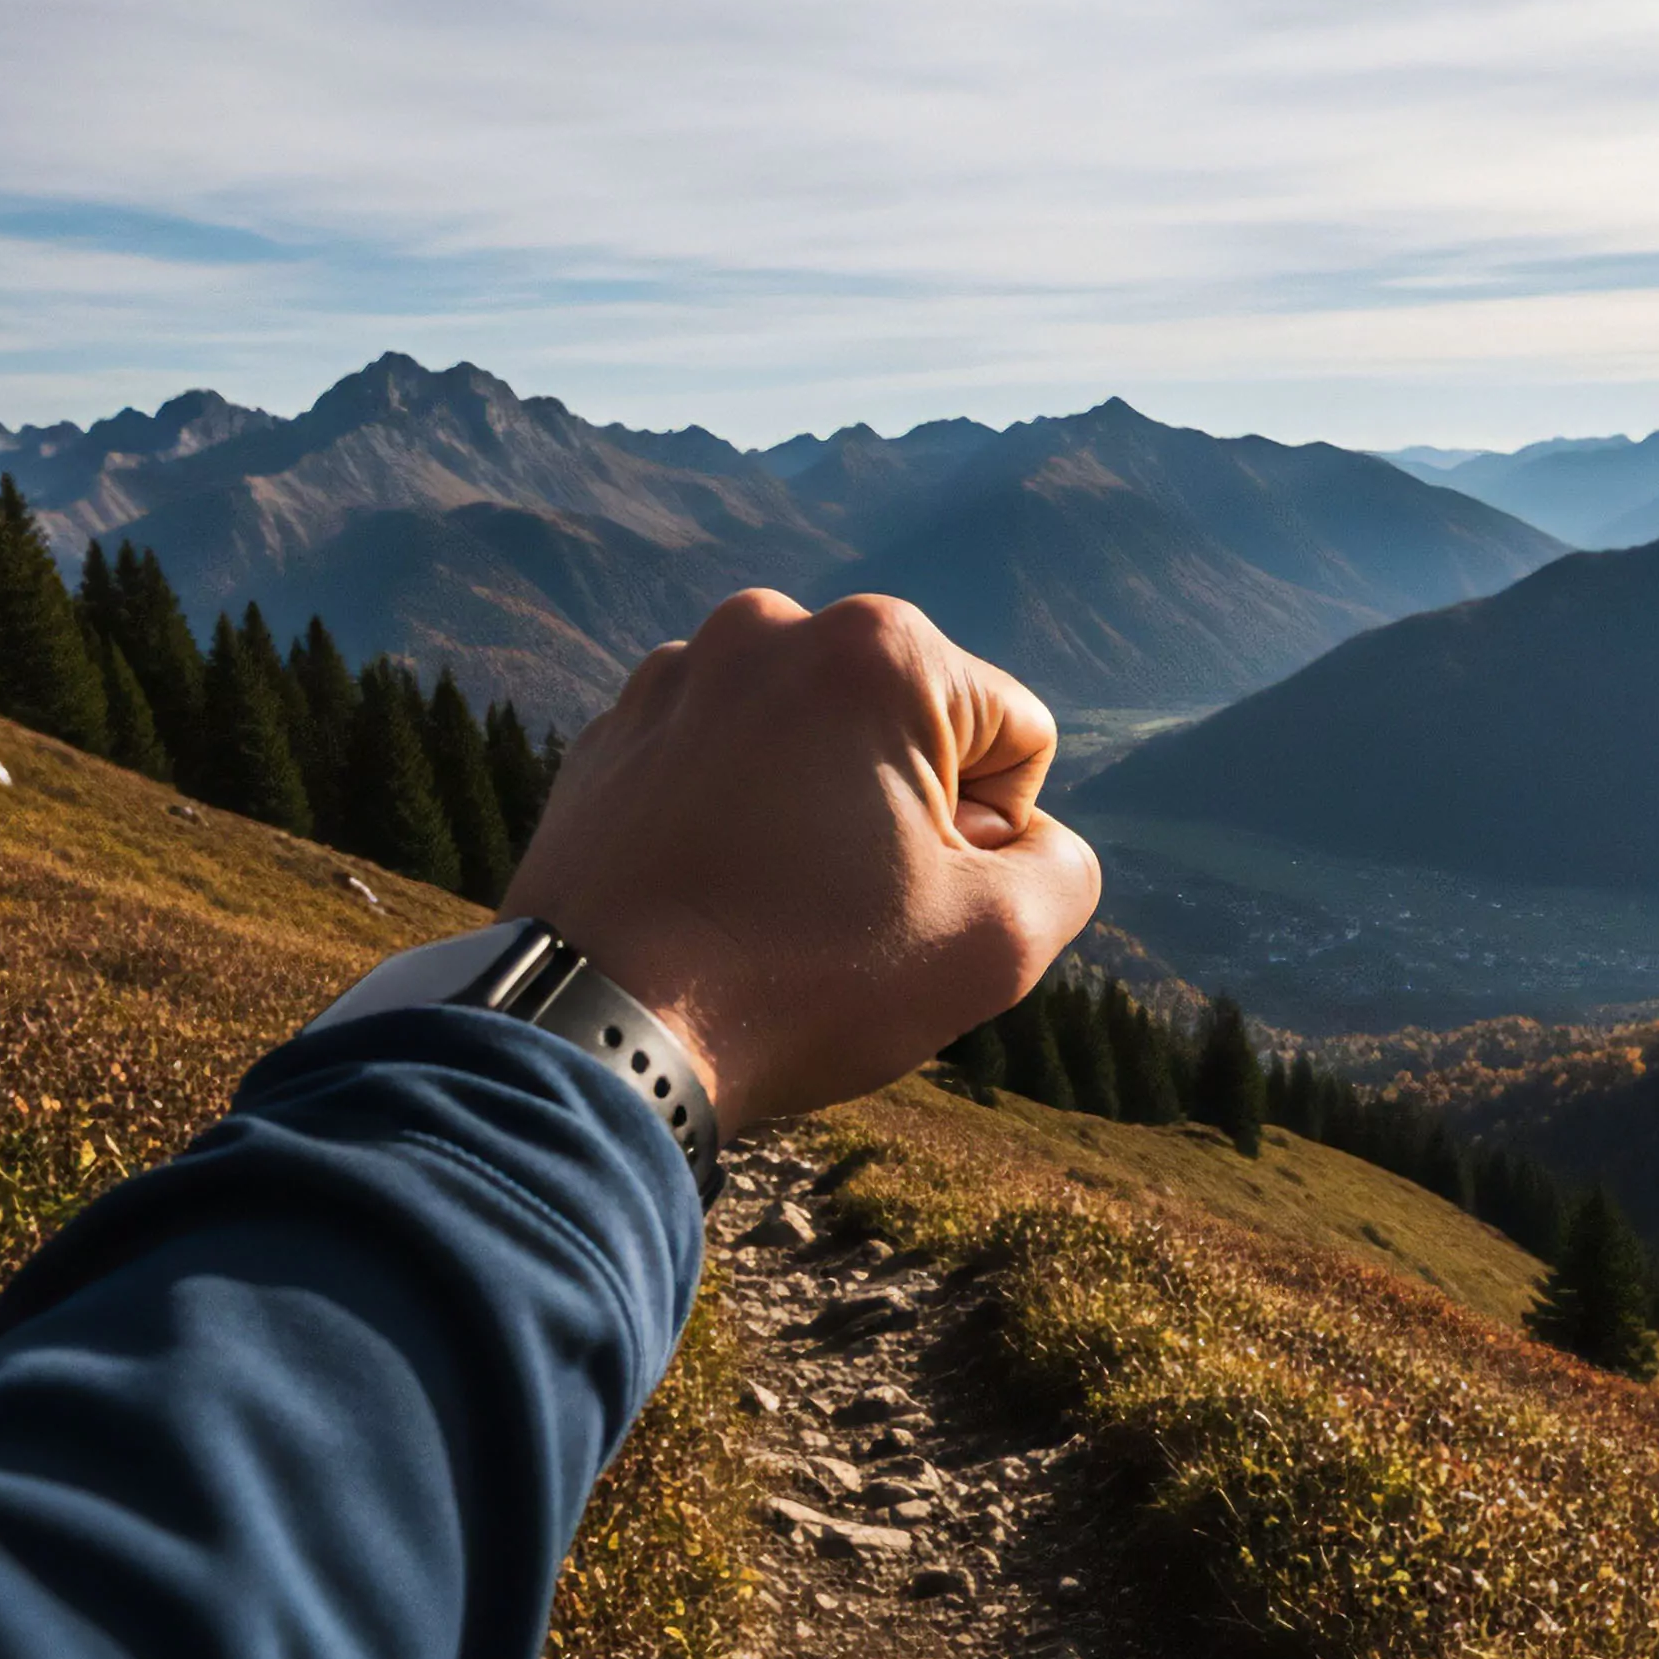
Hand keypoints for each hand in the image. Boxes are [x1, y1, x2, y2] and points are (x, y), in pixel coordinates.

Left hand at [502, 591, 1102, 1128]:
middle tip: (846, 912)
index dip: (994, 840)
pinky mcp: (614, 731)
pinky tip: (713, 900)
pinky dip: (739, 824)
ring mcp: (679, 674)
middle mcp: (771, 627)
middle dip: (908, 817)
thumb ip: (1063, 868)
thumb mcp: (998, 943)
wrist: (596, 1031)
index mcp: (880, 646)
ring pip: (816, 749)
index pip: (1017, 739)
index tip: (914, 896)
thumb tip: (1025, 842)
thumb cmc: (801, 982)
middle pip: (913, 731)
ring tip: (772, 910)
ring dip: (822, 818)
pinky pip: (727, 768)